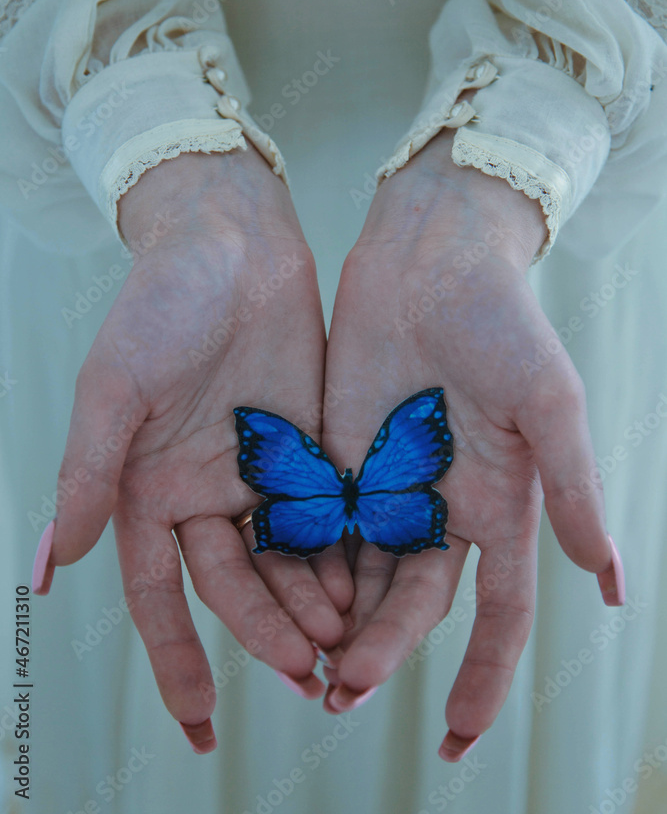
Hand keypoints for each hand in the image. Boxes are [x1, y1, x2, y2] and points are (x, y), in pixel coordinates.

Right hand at [33, 144, 352, 752]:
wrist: (231, 244)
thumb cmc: (160, 306)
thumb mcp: (115, 388)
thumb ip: (89, 475)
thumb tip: (52, 567)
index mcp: (148, 489)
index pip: (160, 596)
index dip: (176, 661)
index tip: (198, 724)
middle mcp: (203, 491)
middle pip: (234, 587)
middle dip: (267, 635)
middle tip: (309, 676)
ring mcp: (259, 471)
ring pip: (285, 560)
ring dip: (309, 605)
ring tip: (344, 646)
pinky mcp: (307, 446)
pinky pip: (326, 515)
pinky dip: (340, 554)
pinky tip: (365, 586)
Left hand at [320, 128, 623, 757]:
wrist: (431, 256)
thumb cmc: (502, 321)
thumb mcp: (546, 400)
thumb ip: (572, 486)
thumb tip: (611, 583)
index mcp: (499, 505)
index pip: (497, 613)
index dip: (482, 675)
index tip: (456, 735)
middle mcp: (440, 507)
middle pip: (412, 604)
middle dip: (382, 653)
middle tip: (342, 695)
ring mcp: (384, 484)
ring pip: (358, 575)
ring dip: (336, 625)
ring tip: (307, 669)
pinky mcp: (335, 455)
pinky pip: (316, 523)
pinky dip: (300, 565)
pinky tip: (274, 600)